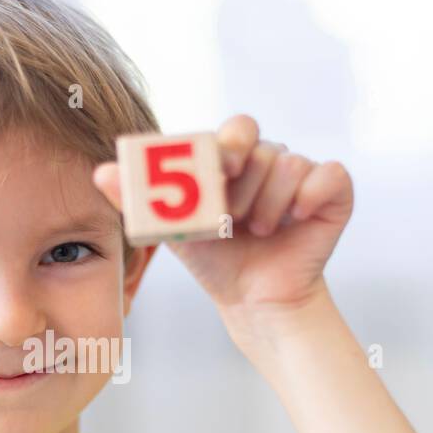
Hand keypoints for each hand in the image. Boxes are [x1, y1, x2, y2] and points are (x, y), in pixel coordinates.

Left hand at [93, 114, 352, 316]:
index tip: (218, 170)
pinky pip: (329, 174)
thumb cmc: (214, 261)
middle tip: (230, 214)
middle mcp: (268, 160)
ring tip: (258, 232)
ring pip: (289, 163)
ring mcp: (302, 175)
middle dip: (243, 179)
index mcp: (233, 160)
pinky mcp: (333, 193)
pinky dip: (310, 197)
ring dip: (268, 204)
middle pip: (261, 144)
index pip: (234, 130)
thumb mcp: (171, 229)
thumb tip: (99, 172)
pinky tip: (294, 220)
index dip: (226, 144)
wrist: (254, 303)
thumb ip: (137, 198)